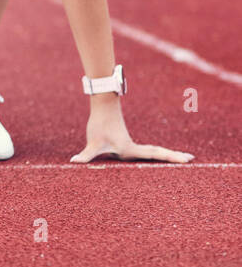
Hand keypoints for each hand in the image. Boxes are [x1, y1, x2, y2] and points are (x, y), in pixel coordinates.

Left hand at [71, 99, 192, 163]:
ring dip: (165, 155)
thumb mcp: (93, 142)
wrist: (102, 105)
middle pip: (157, 153)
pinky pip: (143, 150)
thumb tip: (74, 162)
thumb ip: (86, 154)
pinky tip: (154, 157)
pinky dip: (154, 153)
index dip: (170, 158)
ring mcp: (129, 145)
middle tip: (191, 159)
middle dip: (173, 157)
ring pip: (151, 151)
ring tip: (181, 158)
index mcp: (130, 150)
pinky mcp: (124, 142)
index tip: (187, 159)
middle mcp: (133, 148)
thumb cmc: (99, 124)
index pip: (154, 155)